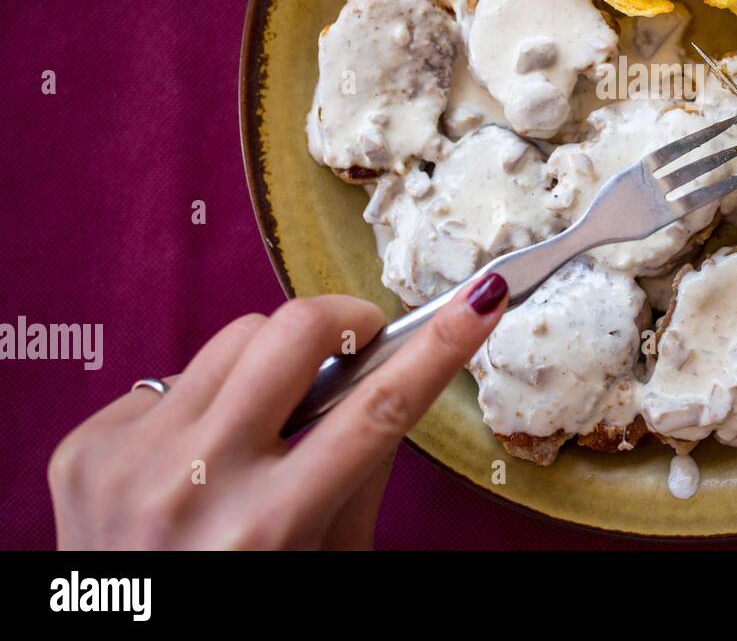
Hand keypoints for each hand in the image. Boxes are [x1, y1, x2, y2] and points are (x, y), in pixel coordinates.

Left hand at [47, 273, 508, 548]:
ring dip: (267, 366)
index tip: (481, 299)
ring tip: (262, 425)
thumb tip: (386, 370)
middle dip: (343, 322)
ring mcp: (130, 459)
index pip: (378, 409)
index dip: (440, 346)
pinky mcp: (84, 447)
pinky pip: (174, 378)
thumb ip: (362, 470)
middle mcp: (195, 484)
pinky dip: (201, 404)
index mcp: (270, 527)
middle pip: (293, 333)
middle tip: (357, 345)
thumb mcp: (329, 561)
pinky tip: (193, 459)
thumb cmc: (248, 610)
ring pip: (234, 337)